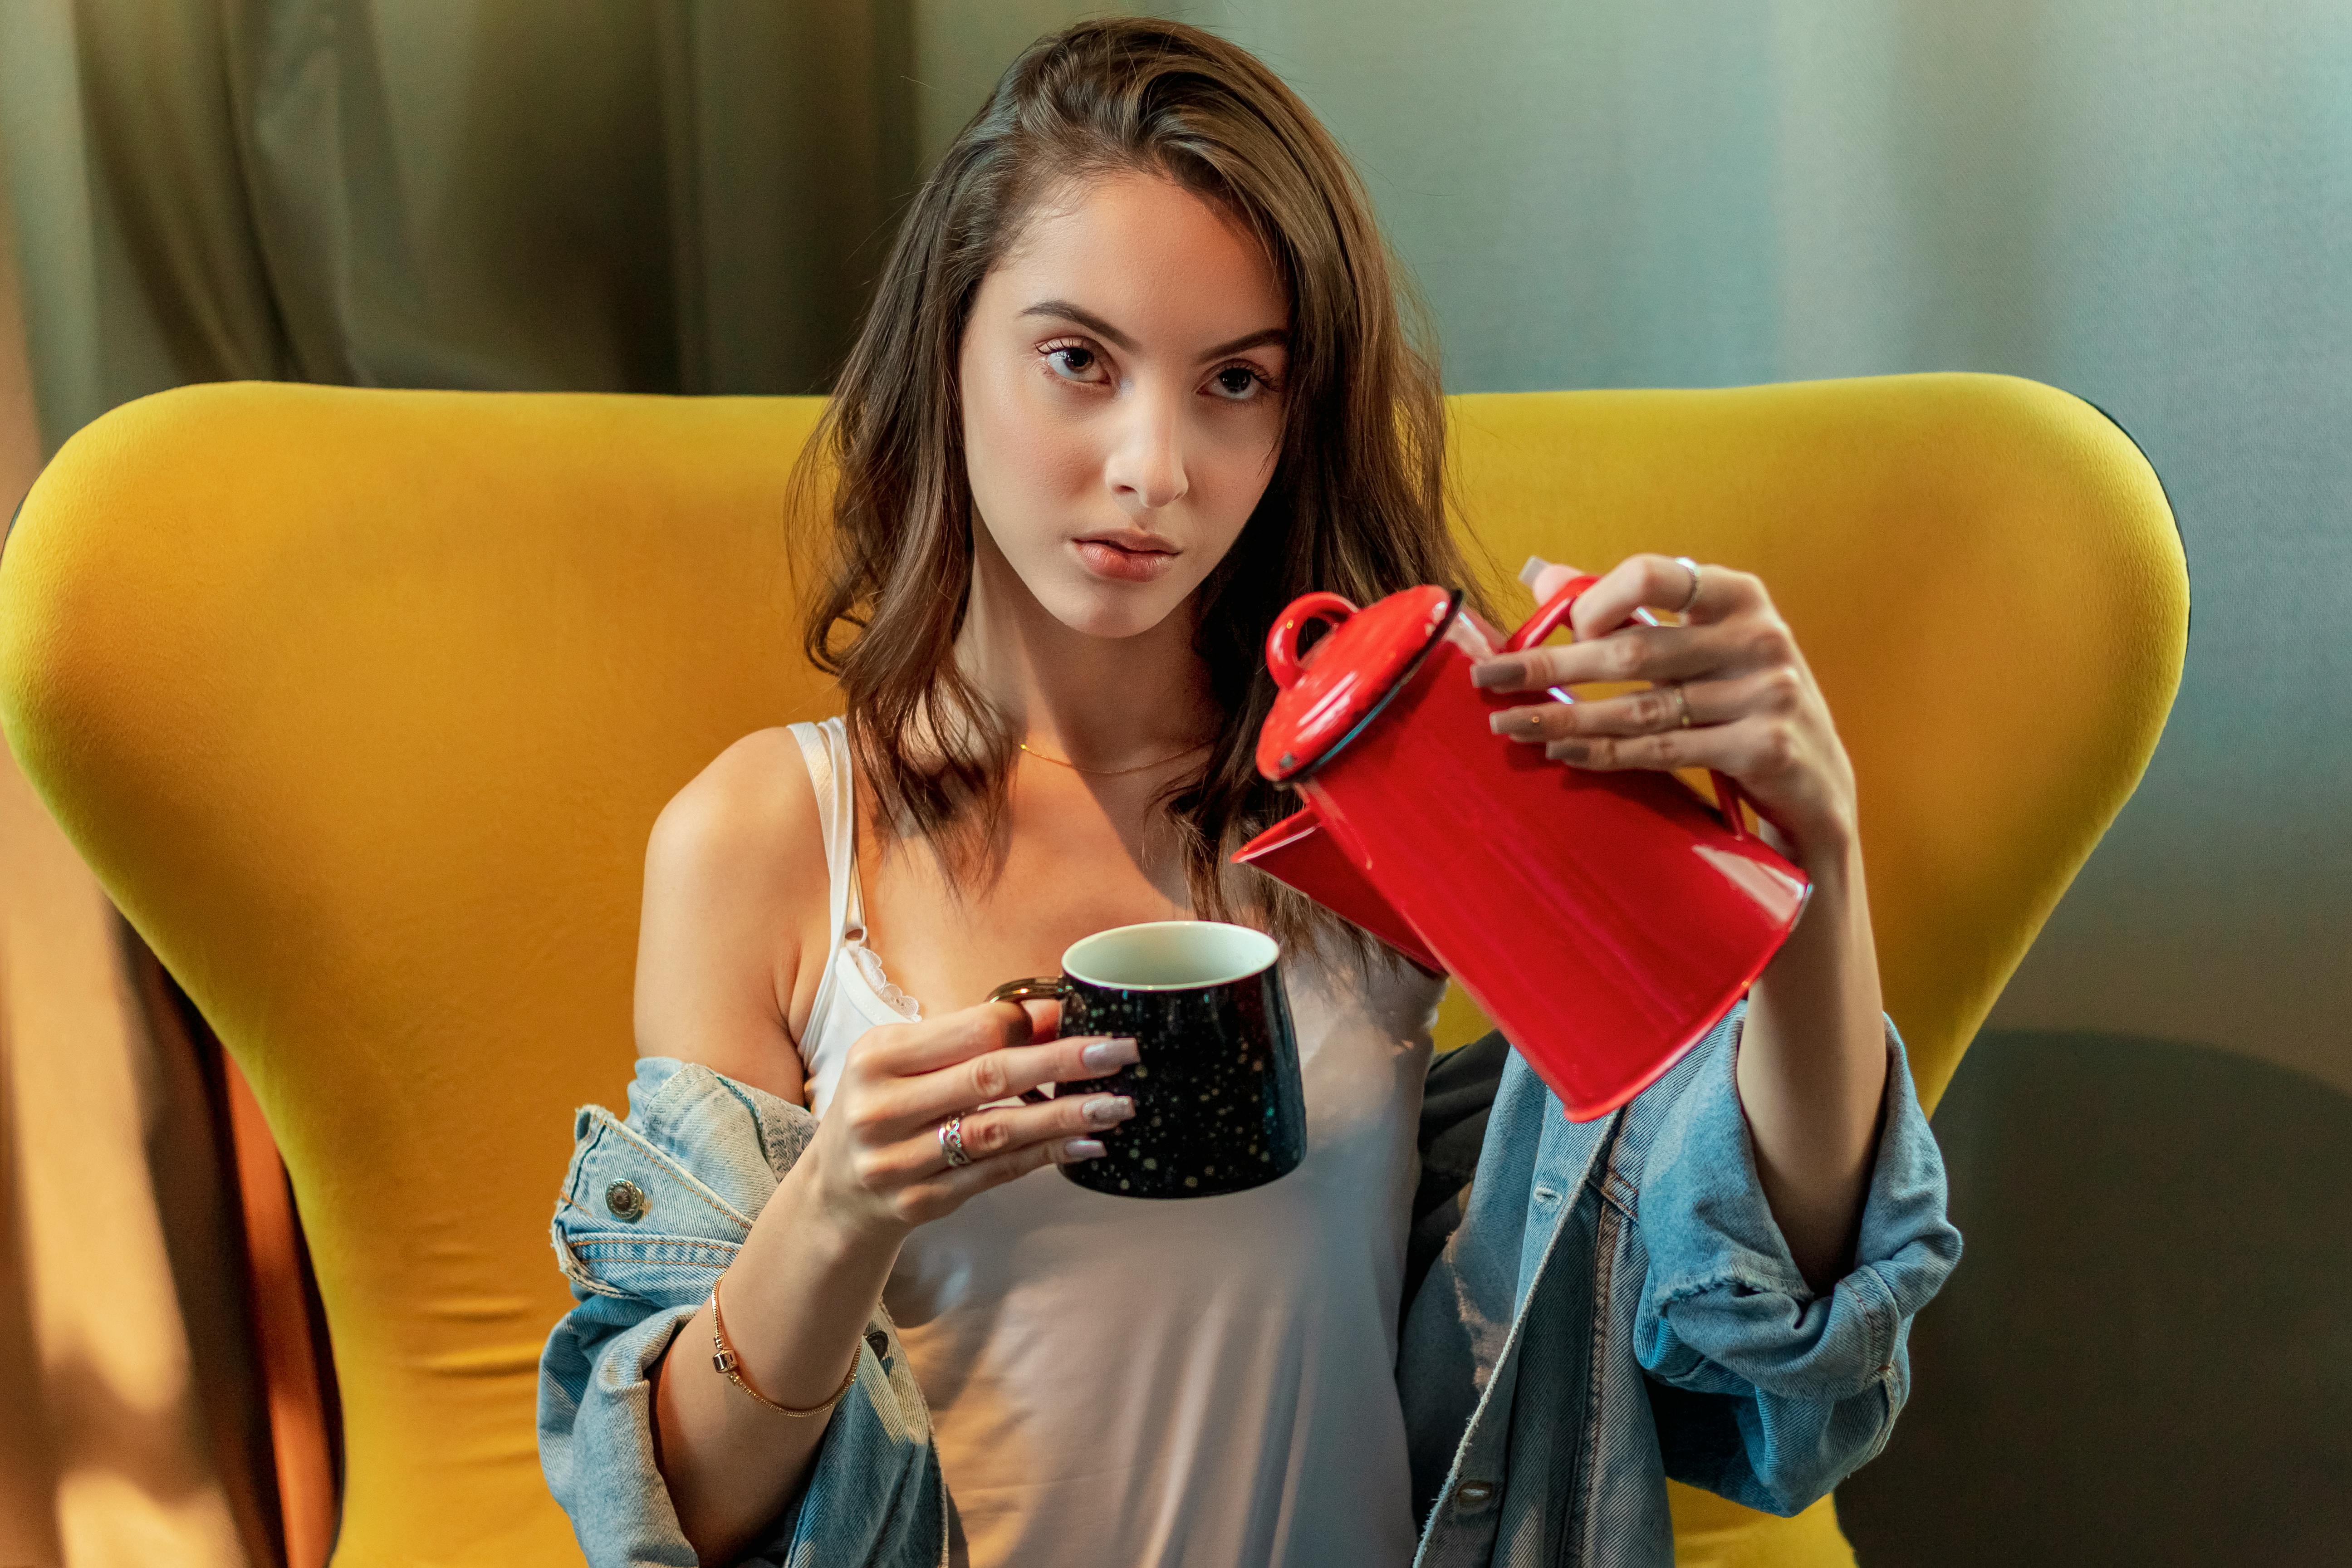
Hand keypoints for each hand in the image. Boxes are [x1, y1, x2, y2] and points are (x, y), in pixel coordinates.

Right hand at [804, 1000, 1138, 1238]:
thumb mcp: (904, 1060)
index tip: (1083, 1015)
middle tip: (1121, 1052)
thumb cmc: (882, 1105)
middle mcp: (883, 1108)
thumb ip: (968, 1038)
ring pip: (998, 1132)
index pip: (969, 1031)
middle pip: (990, 1077)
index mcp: (878, 1057)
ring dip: (1065, 1115)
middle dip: (1063, 1062)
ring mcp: (900, 1161)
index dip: (1032, 1022)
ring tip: (1117, 1103)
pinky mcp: (921, 1202)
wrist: (834, 1190)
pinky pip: (996, 1174)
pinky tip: (1086, 1144)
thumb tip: (1050, 1015)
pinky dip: (1045, 1156)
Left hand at [1470, 554, 1858, 872]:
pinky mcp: (1765, 749)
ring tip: (1511, 724)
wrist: (1816, 781)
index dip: (1598, 598)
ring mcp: (1768, 694)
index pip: (1655, 573)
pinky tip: (1565, 753)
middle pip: (1634, 650)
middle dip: (1551, 667)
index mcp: (1739, 596)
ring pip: (1642, 708)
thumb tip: (1541, 577)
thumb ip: (1630, 609)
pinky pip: (1665, 751)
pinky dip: (1608, 753)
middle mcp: (1758, 638)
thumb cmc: (1740, 698)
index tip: (1565, 628)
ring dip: (1566, 718)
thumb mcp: (1702, 644)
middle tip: (1490, 678)